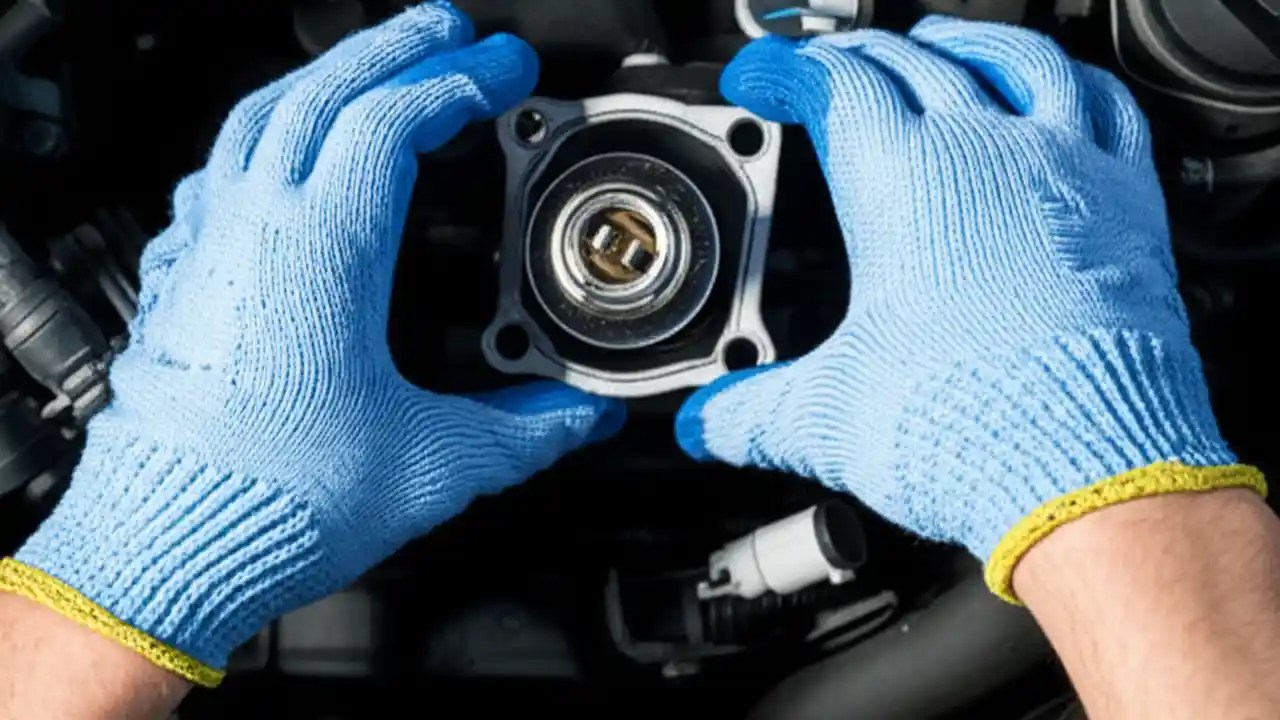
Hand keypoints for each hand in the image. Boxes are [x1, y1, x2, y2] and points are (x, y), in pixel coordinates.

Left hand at [0, 2, 622, 684]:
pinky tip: (280, 154)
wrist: (165, 549)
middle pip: (322, 88)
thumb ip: (528, 433)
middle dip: (397, 46)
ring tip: (373, 64)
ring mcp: (208, 247)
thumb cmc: (274, 503)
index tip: (504, 71)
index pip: (393, 119)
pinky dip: (264, 134)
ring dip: (325, 75)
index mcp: (321, 250)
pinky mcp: (185, 279)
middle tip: (450, 29)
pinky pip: (219, 169)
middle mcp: (254, 229)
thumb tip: (580, 418)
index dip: (460, 82)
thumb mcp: (435, 463)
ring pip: (259, 114)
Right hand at [677, 17, 1262, 597]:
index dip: (784, 72)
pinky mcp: (1124, 201)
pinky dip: (1066, 78)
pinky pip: (1100, 102)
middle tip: (826, 71)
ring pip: (1010, 58)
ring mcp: (1062, 166)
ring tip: (932, 45)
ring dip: (959, 43)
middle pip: (912, 63)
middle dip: (855, 57)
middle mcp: (986, 151)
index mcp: (903, 181)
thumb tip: (707, 424)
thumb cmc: (972, 422)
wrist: (1090, 469)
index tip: (760, 79)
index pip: (833, 86)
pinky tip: (1055, 86)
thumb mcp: (828, 415)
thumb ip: (750, 414)